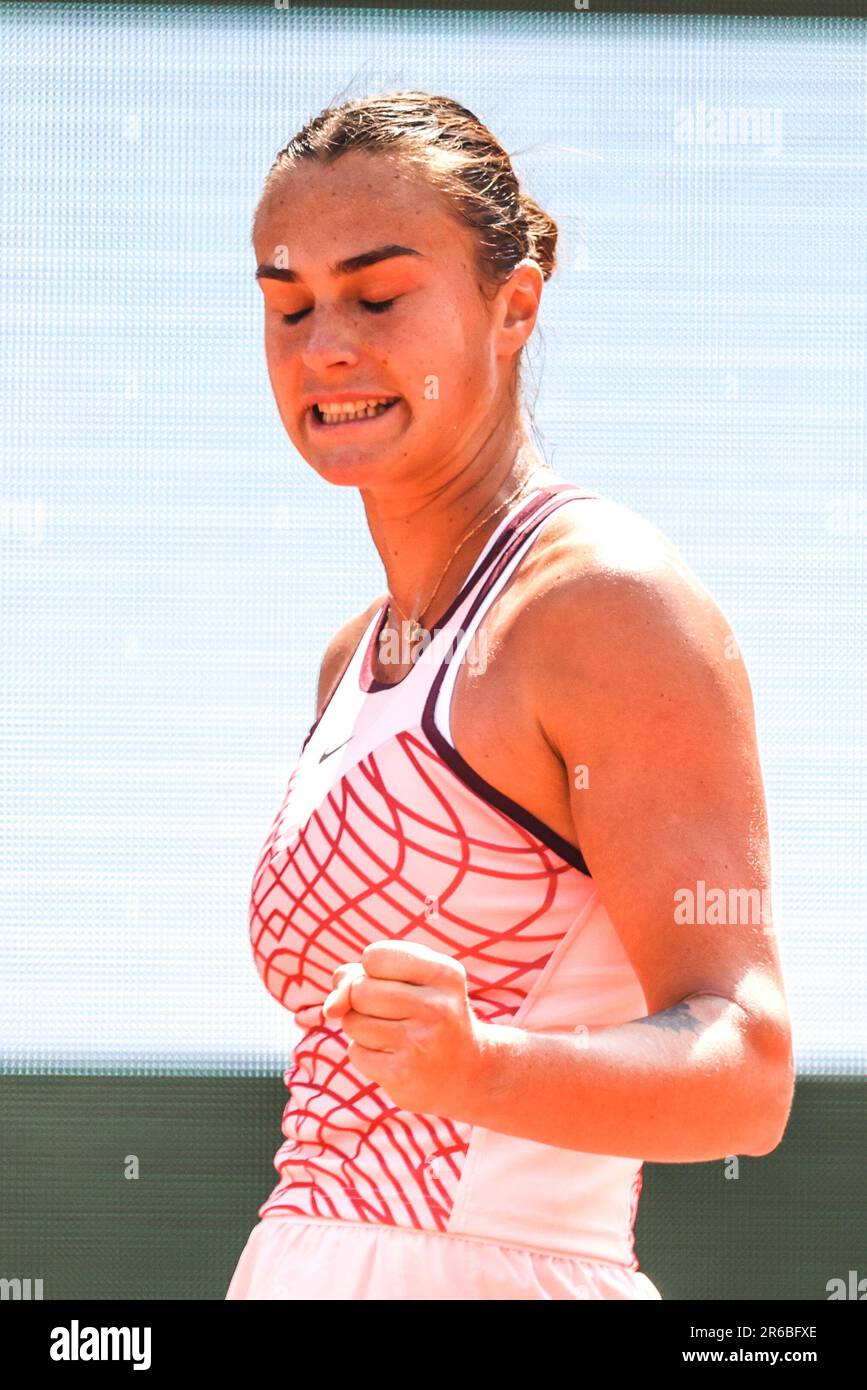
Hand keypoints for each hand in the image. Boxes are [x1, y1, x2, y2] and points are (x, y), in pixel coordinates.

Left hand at [319, 940, 491, 1118]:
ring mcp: (419, 1044)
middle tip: (393, 1012)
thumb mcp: (413, 980)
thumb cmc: (431, 1014)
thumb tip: (330, 1006)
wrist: (469, 1072)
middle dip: (363, 1000)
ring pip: (352, 1021)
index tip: (394, 981)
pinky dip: (365, 1053)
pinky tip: (394, 1057)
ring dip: (361, 1027)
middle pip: (360, 990)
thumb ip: (363, 974)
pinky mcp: (402, 1075)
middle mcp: (437, 1008)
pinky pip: (356, 1053)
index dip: (371, 969)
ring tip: (394, 1033)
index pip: (375, 956)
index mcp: (444, 974)